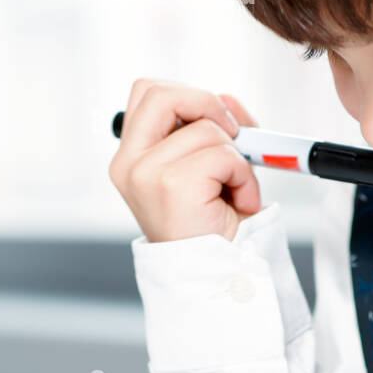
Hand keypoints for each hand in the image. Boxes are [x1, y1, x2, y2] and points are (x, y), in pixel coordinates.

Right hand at [108, 79, 262, 242]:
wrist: (213, 279)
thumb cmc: (211, 228)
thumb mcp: (207, 166)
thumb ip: (211, 126)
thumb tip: (227, 101)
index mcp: (129, 159)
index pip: (149, 93)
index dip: (189, 96)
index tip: (218, 122)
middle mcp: (128, 165)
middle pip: (162, 94)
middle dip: (207, 105)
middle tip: (234, 137)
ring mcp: (146, 174)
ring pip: (205, 128)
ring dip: (236, 157)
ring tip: (236, 192)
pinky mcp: (171, 185)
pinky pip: (223, 154)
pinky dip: (243, 176)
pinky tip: (241, 202)